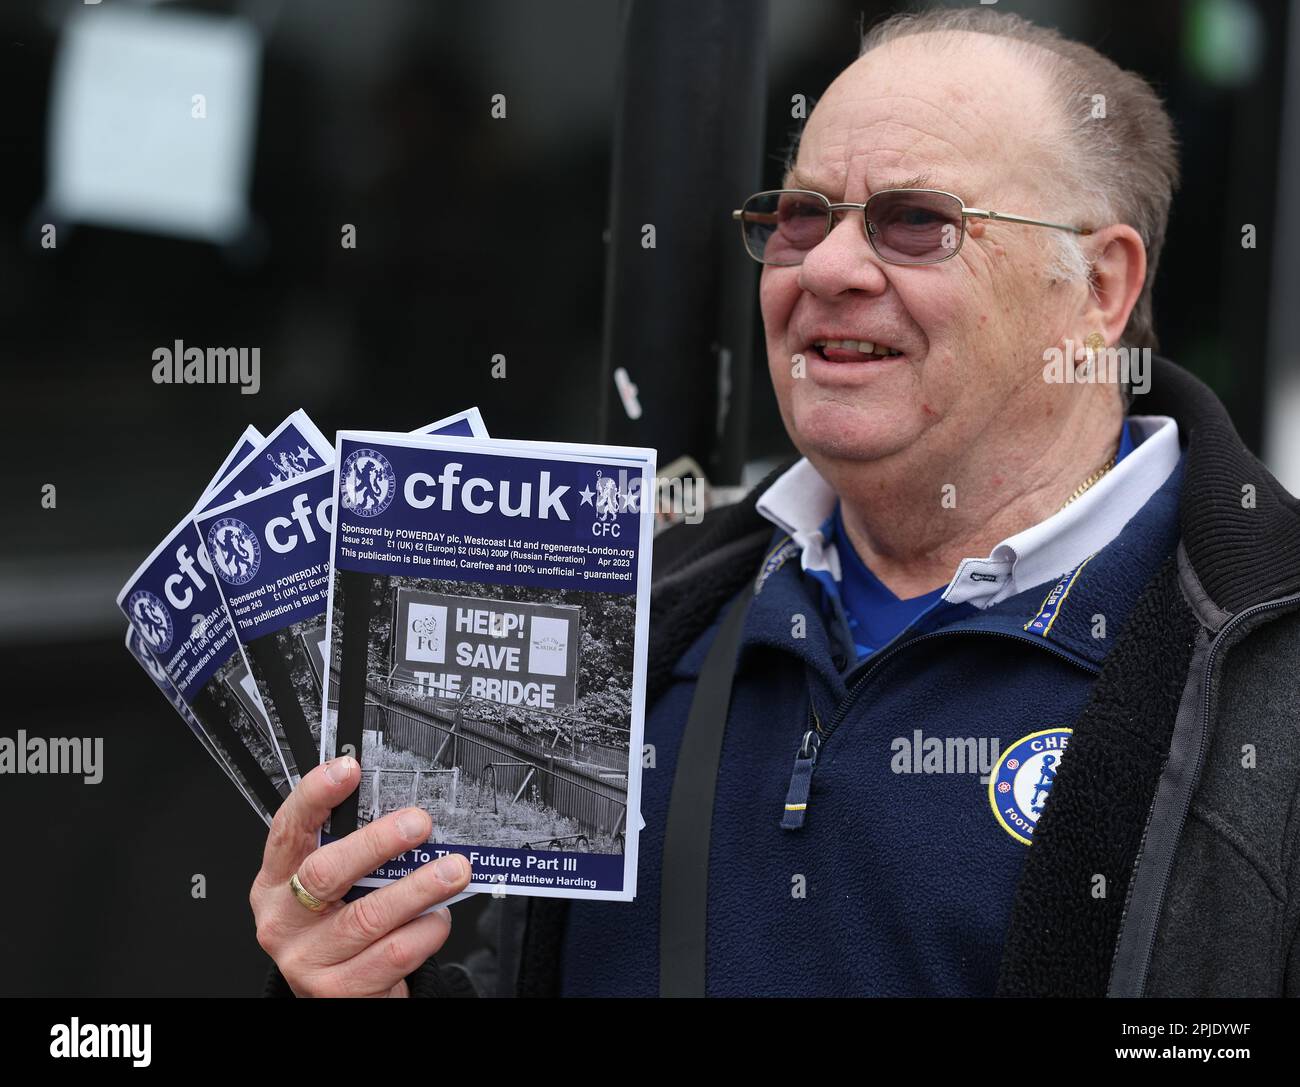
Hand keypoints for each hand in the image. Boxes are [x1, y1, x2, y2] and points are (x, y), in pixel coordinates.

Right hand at [249, 755, 471, 996]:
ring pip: (370, 916)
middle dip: (378, 842)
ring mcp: (309, 959)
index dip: (316, 796)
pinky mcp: (340, 989)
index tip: (348, 769)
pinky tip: (438, 917)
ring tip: (453, 870)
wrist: (340, 995)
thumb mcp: (334, 887)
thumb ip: (352, 851)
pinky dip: (426, 930)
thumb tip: (402, 810)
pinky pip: (394, 953)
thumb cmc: (340, 926)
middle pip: (325, 873)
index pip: (288, 829)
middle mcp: (285, 920)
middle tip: (419, 824)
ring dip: (420, 888)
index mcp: (277, 881)